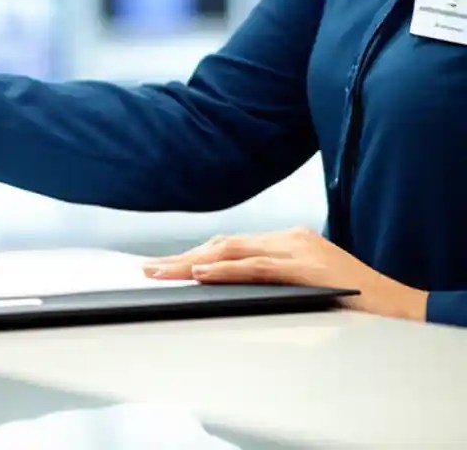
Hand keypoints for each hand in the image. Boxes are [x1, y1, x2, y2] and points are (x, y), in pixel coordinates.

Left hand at [142, 227, 428, 320]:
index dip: (192, 254)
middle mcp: (288, 238)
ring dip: (192, 264)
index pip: (229, 245)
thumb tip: (223, 287)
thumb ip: (270, 279)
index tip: (161, 266)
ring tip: (162, 273)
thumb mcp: (303, 284)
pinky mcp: (306, 267)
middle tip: (147, 270)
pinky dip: (226, 271)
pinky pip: (257, 267)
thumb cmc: (350, 299)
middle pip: (223, 245)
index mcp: (287, 240)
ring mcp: (298, 250)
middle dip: (182, 258)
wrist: (398, 306)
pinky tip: (201, 274)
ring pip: (233, 252)